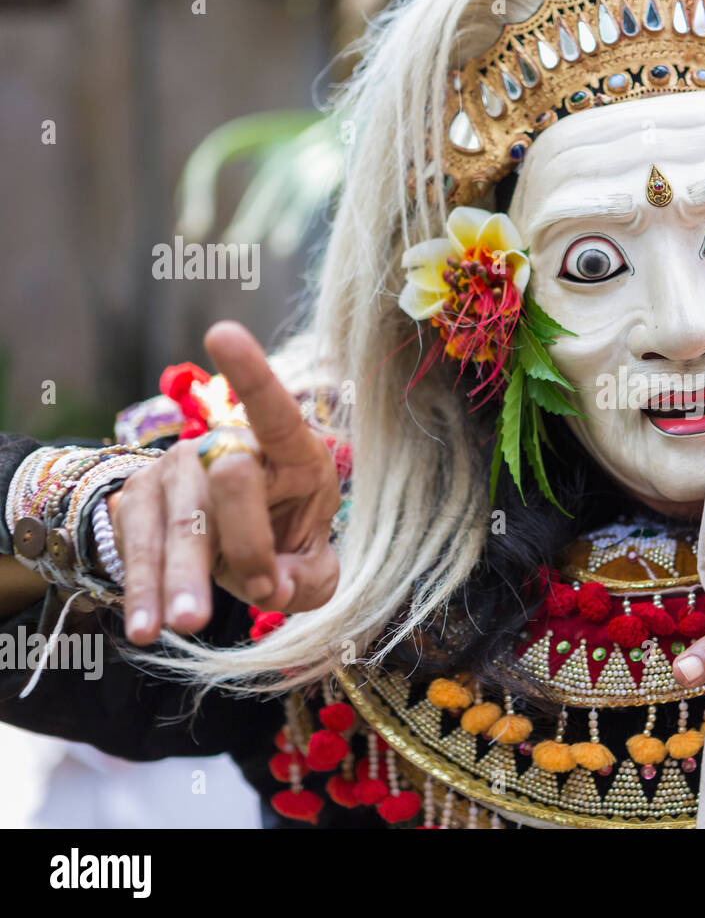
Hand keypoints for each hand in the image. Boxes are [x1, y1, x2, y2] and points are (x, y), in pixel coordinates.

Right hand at [108, 321, 341, 644]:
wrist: (229, 549)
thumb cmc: (284, 546)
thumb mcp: (312, 568)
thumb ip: (308, 580)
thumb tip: (275, 585)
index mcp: (293, 454)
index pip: (275, 411)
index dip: (251, 373)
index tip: (220, 332)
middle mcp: (232, 449)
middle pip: (233, 484)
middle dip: (243, 543)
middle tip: (252, 593)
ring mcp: (179, 470)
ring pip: (179, 521)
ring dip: (178, 576)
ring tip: (181, 625)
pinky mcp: (139, 500)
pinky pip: (138, 545)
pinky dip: (143, 589)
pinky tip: (144, 624)